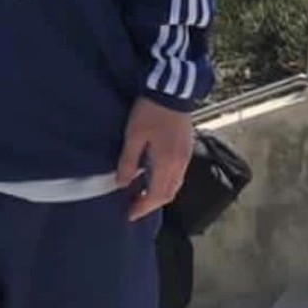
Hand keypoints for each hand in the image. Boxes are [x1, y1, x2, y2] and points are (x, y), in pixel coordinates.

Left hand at [117, 97, 193, 221]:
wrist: (171, 92)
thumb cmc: (149, 112)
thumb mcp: (133, 136)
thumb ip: (128, 161)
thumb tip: (121, 183)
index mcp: (167, 163)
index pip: (157, 195)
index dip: (143, 208)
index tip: (129, 215)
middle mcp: (180, 164)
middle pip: (168, 194)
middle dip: (151, 204)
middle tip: (133, 207)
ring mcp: (186, 157)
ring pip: (174, 185)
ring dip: (159, 194)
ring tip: (140, 195)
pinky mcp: (186, 149)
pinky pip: (177, 175)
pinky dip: (165, 183)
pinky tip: (152, 178)